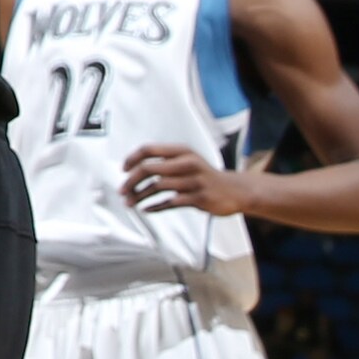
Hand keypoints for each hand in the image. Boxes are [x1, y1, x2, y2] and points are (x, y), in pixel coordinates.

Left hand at [122, 142, 245, 216]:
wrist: (235, 190)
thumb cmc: (205, 176)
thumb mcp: (188, 160)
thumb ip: (165, 161)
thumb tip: (134, 168)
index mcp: (182, 151)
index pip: (149, 149)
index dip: (132, 159)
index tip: (123, 169)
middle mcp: (187, 163)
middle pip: (149, 169)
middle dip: (131, 180)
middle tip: (122, 190)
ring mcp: (194, 181)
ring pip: (157, 187)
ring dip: (140, 195)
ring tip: (130, 202)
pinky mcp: (199, 198)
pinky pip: (170, 203)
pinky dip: (155, 206)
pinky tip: (147, 209)